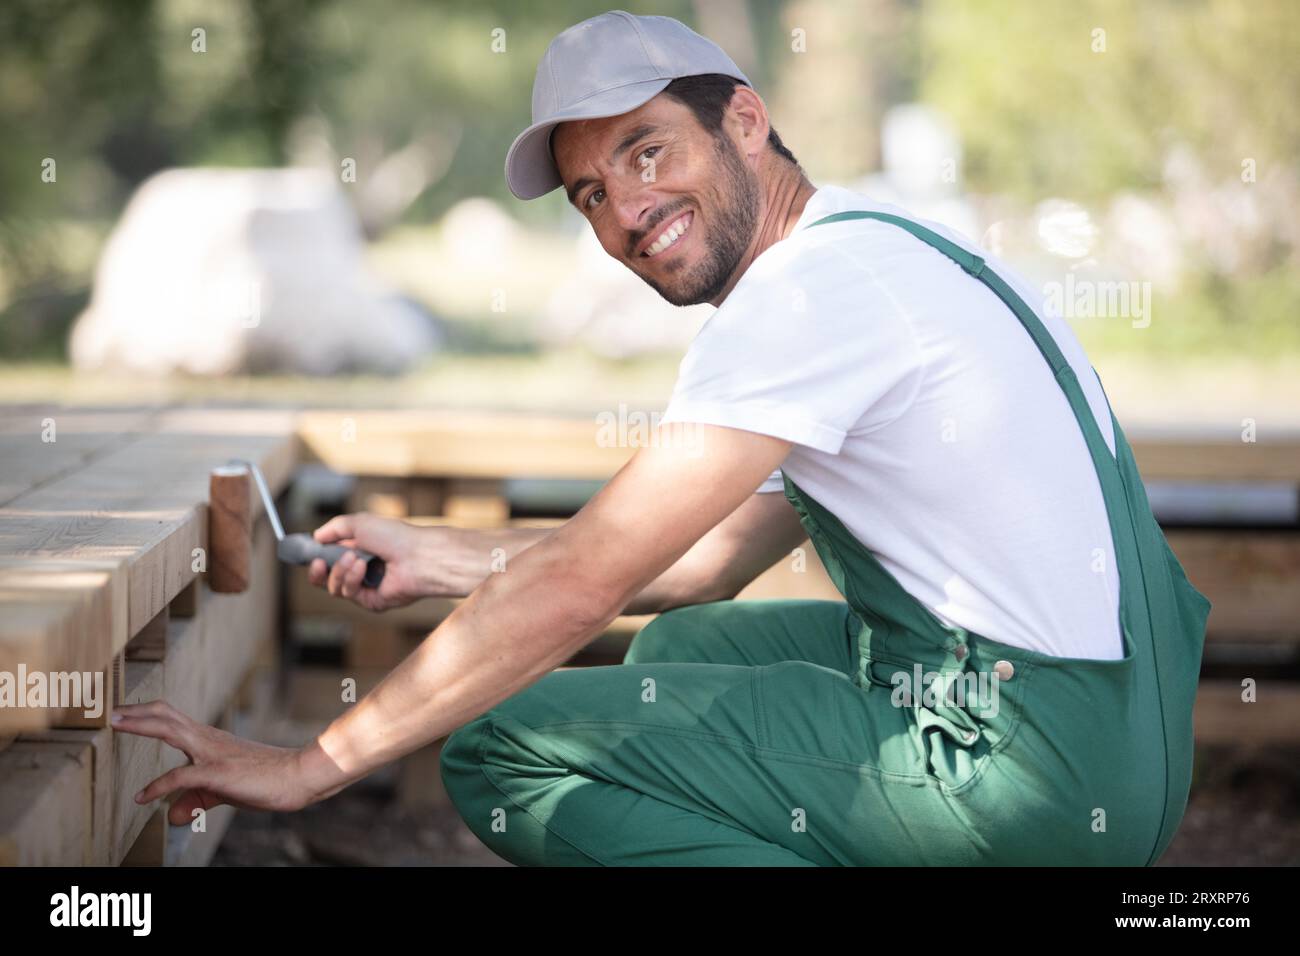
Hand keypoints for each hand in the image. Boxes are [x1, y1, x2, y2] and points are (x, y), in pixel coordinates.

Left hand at [111, 701, 311, 824]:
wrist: (297, 776)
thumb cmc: (265, 780)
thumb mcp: (223, 792)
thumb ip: (194, 800)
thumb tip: (170, 815)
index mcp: (208, 739)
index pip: (171, 719)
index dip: (145, 715)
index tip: (122, 714)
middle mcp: (207, 739)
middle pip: (165, 714)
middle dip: (136, 711)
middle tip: (110, 711)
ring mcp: (212, 753)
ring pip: (169, 729)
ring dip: (140, 724)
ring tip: (115, 723)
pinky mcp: (217, 773)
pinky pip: (180, 777)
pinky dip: (158, 787)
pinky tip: (143, 798)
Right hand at [308, 512, 431, 611]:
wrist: (418, 555)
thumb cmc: (395, 536)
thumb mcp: (360, 523)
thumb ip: (336, 528)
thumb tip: (316, 535)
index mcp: (360, 550)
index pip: (329, 557)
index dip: (315, 556)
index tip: (306, 551)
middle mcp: (362, 569)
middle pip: (326, 577)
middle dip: (317, 570)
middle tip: (318, 561)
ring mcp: (367, 586)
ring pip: (334, 586)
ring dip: (339, 571)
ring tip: (354, 558)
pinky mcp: (372, 601)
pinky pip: (348, 594)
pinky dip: (351, 579)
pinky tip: (362, 567)